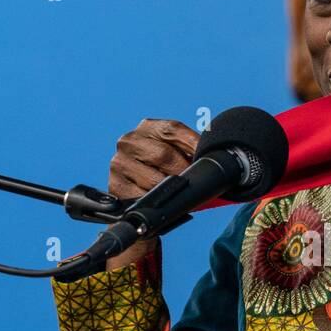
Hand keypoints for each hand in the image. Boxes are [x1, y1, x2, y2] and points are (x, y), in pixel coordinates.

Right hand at [104, 118, 199, 269]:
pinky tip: (162, 201)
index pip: (172, 129)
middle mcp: (128, 141)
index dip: (193, 143)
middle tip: (194, 182)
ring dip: (172, 190)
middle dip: (184, 171)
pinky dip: (159, 202)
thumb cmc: (162, 175)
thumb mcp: (174, 156)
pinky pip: (145, 197)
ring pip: (155, 179)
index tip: (207, 157)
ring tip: (178, 192)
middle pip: (163, 154)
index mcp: (147, 127)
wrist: (138, 202)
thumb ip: (189, 151)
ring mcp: (119, 163)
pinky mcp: (115, 186)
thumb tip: (215, 156)